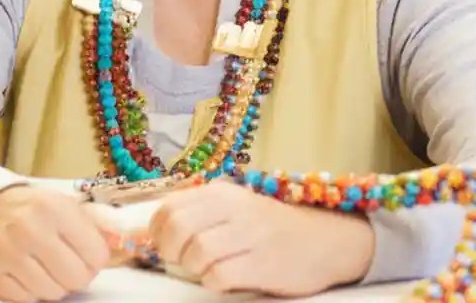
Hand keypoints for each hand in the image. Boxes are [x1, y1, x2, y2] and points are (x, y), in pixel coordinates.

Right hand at [0, 186, 112, 301]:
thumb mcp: (73, 206)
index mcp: (54, 207)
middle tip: (70, 264)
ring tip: (49, 266)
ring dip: (55, 284)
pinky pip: (25, 299)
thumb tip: (122, 241)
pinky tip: (29, 272)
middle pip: (75, 278)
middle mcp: (27, 228)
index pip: (96, 256)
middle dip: (78, 275)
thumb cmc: (41, 210)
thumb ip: (102, 223)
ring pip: (51, 293)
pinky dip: (32, 290)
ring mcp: (4, 251)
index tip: (88, 253)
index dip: (96, 259)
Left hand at [147, 180, 374, 295]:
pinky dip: (215, 282)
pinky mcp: (264, 265)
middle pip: (179, 228)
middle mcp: (235, 209)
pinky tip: (226, 278)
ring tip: (207, 269)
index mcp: (223, 193)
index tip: (163, 243)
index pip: (169, 207)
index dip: (156, 231)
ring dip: (194, 268)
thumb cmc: (271, 227)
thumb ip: (198, 214)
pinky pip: (220, 276)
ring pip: (197, 253)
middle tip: (180, 260)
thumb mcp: (236, 208)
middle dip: (170, 251)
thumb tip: (150, 232)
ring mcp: (251, 236)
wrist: (326, 240)